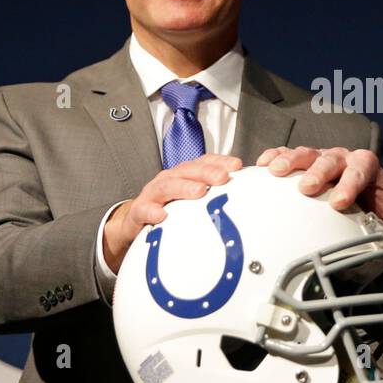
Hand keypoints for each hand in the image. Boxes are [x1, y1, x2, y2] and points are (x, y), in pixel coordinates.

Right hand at [102, 154, 243, 274]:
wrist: (136, 222)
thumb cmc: (170, 209)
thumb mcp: (192, 201)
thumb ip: (213, 196)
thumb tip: (246, 200)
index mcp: (184, 174)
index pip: (203, 162)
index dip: (220, 161)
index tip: (238, 165)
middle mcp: (169, 179)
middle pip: (188, 170)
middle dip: (207, 172)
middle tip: (223, 178)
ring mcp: (153, 194)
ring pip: (168, 185)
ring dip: (184, 187)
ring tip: (200, 191)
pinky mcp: (138, 212)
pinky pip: (144, 210)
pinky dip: (153, 212)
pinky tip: (162, 216)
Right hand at [255, 145, 382, 248]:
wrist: (362, 184)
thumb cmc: (373, 198)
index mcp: (366, 166)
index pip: (359, 172)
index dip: (349, 185)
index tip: (339, 203)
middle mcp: (342, 158)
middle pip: (330, 160)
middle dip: (318, 173)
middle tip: (306, 187)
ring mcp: (320, 157)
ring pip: (305, 153)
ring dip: (290, 161)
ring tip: (275, 170)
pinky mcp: (303, 160)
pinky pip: (286, 153)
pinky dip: (274, 156)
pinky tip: (261, 165)